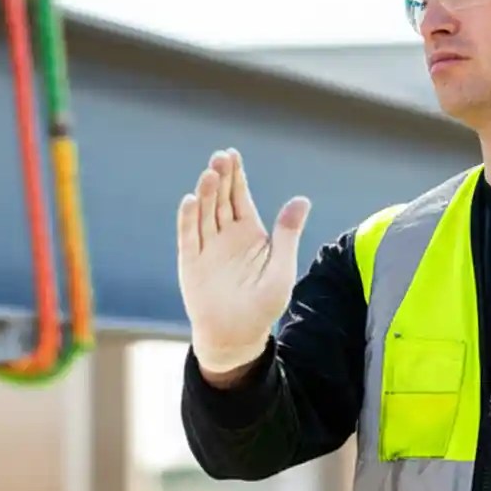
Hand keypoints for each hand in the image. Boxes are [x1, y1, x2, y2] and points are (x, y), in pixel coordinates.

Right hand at [176, 148, 311, 373]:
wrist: (237, 335)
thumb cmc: (263, 305)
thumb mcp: (282, 268)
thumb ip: (287, 234)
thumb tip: (302, 199)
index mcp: (249, 233)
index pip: (240, 196)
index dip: (236, 175)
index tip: (232, 154)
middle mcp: (225, 235)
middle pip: (220, 199)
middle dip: (220, 178)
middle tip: (220, 158)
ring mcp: (206, 247)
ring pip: (204, 213)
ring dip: (205, 193)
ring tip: (209, 174)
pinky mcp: (191, 263)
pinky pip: (189, 237)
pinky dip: (188, 219)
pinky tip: (190, 200)